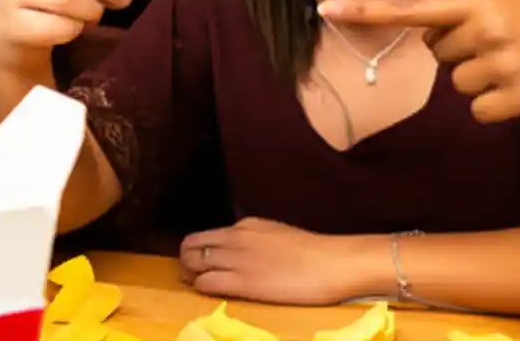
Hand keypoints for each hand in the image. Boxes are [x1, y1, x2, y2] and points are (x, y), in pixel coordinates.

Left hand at [179, 218, 367, 304]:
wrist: (332, 262)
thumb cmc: (315, 253)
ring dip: (190, 275)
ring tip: (197, 285)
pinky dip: (201, 289)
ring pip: (192, 263)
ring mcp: (237, 259)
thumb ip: (258, 240)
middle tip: (191, 276)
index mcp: (246, 226)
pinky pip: (205, 283)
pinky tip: (210, 294)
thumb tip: (246, 251)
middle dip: (186, 261)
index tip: (201, 263)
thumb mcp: (279, 236)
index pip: (208, 235)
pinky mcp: (242, 282)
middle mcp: (236, 237)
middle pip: (191, 245)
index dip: (199, 251)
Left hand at [318, 0, 519, 122]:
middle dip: (462, 55)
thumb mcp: (516, 2)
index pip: (412, 7)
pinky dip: (498, 108)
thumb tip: (433, 42)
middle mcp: (485, 29)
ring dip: (484, 83)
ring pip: (459, 87)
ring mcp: (499, 64)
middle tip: (506, 47)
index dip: (366, 11)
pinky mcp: (514, 96)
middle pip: (438, 56)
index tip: (326, 11)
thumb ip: (472, 14)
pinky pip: (479, 112)